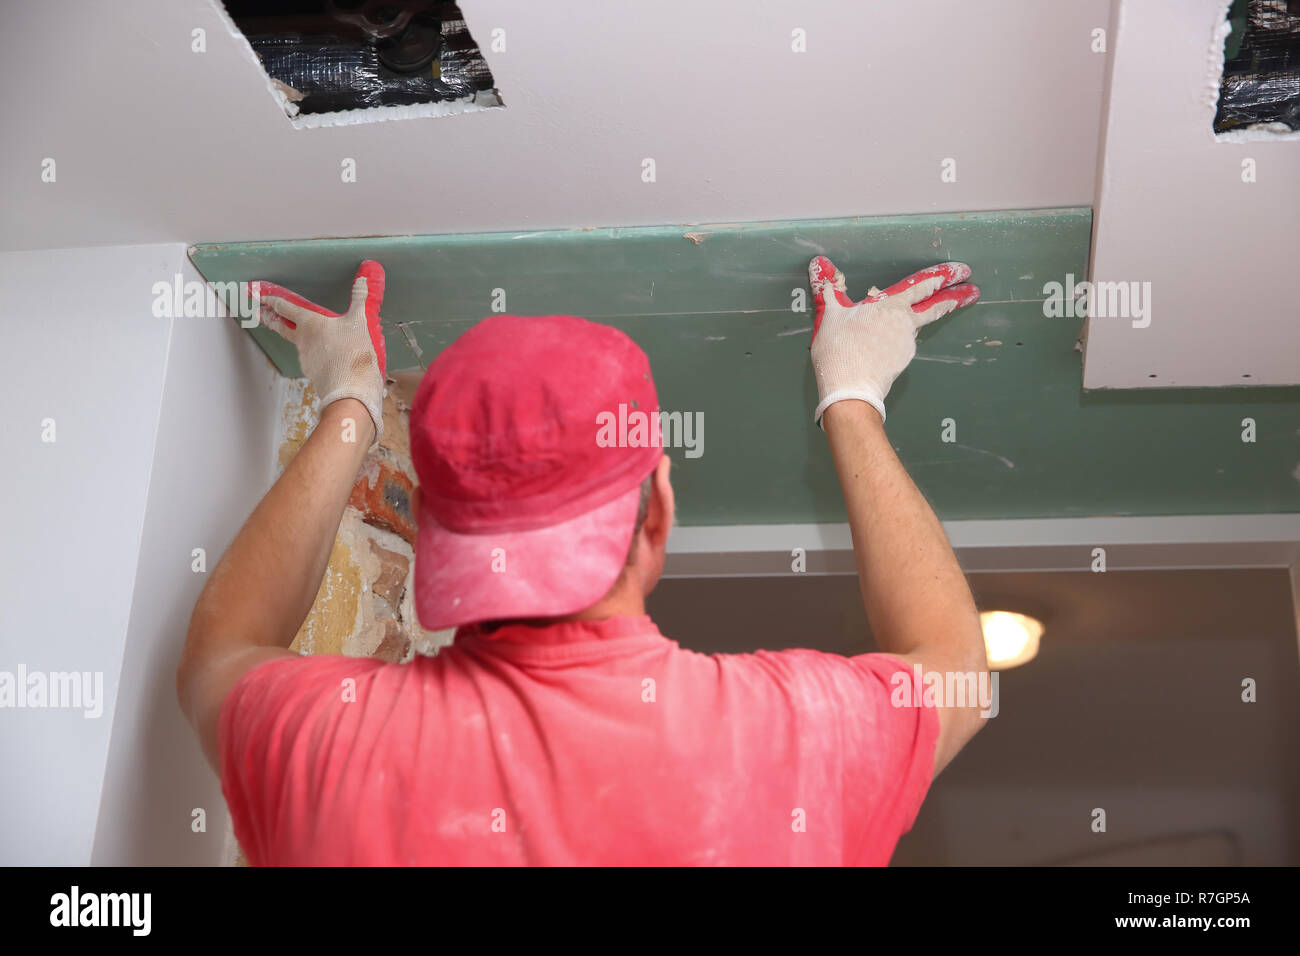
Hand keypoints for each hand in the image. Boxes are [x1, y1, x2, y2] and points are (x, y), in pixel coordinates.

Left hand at [253, 260, 387, 443]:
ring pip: (299, 343)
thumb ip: (360, 299)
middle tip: (259, 313)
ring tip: (310, 335)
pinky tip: (329, 356)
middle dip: (269, 318)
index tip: (257, 294)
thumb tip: (362, 278)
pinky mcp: (313, 373)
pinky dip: (317, 354)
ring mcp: (306, 358)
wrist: (351, 390)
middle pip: (280, 326)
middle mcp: (302, 340)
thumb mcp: (360, 322)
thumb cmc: (353, 353)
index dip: (270, 299)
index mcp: (310, 323)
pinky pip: (313, 359)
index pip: (285, 307)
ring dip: (300, 338)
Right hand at [807, 256, 978, 424]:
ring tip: (890, 329)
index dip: (943, 276)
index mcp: (891, 306)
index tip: (961, 271)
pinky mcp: (902, 362)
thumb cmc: (839, 351)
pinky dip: (893, 343)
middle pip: (935, 307)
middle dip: (956, 296)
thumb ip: (829, 288)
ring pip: (912, 328)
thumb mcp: (830, 315)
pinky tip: (877, 348)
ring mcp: (907, 345)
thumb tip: (819, 264)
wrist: (849, 391)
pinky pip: (900, 346)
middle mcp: (905, 324)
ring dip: (909, 325)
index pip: (922, 285)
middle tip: (973, 290)